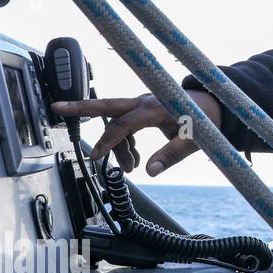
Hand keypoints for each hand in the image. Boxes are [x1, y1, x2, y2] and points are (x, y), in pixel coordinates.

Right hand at [50, 90, 222, 175]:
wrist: (215, 105)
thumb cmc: (206, 121)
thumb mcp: (194, 141)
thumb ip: (171, 155)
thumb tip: (150, 172)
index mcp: (156, 107)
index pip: (124, 123)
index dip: (109, 141)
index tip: (96, 157)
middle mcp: (146, 101)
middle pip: (108, 104)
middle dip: (81, 107)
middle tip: (57, 107)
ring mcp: (144, 103)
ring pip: (117, 121)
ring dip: (117, 144)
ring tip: (130, 166)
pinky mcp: (145, 108)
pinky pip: (126, 124)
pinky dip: (125, 141)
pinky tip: (134, 159)